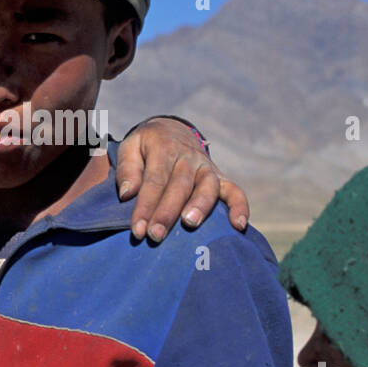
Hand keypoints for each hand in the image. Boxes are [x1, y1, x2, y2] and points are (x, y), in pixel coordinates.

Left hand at [115, 118, 249, 241]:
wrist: (173, 131)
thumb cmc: (147, 147)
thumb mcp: (131, 146)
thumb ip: (128, 168)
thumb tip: (128, 194)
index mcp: (164, 148)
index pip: (154, 180)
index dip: (146, 206)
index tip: (137, 230)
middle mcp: (188, 158)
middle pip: (180, 185)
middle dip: (167, 212)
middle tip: (155, 235)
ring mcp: (207, 167)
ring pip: (207, 186)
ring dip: (200, 206)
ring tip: (190, 224)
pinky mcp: (221, 178)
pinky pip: (234, 191)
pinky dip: (239, 206)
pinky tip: (238, 226)